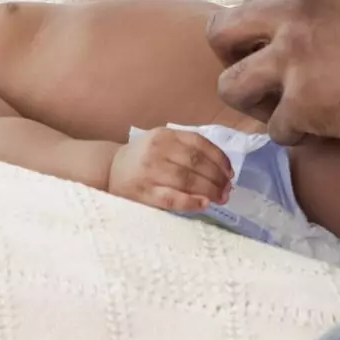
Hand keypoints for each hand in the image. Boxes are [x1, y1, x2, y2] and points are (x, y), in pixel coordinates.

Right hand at [108, 128, 233, 211]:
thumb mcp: (162, 143)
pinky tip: (204, 204)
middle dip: (217, 178)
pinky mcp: (143, 192)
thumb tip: (222, 169)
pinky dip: (190, 201)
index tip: (230, 172)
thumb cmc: (143, 158)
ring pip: (187, 180)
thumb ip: (187, 149)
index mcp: (165, 135)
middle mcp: (158, 149)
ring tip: (221, 198)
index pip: (199, 143)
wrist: (109, 170)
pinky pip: (171, 197)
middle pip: (196, 163)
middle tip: (228, 189)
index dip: (219, 158)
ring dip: (209, 190)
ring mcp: (150, 171)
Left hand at [207, 0, 339, 156]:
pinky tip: (331, 129)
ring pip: (231, 85)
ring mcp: (295, 52)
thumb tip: (265, 37)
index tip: (288, 60)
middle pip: (220, 35)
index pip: (248, 7)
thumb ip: (313, 14)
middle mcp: (296, 6)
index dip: (259, 41)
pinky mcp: (302, 99)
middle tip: (269, 88)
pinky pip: (273, 128)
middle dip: (238, 64)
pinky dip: (298, 136)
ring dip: (260, 106)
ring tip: (296, 112)